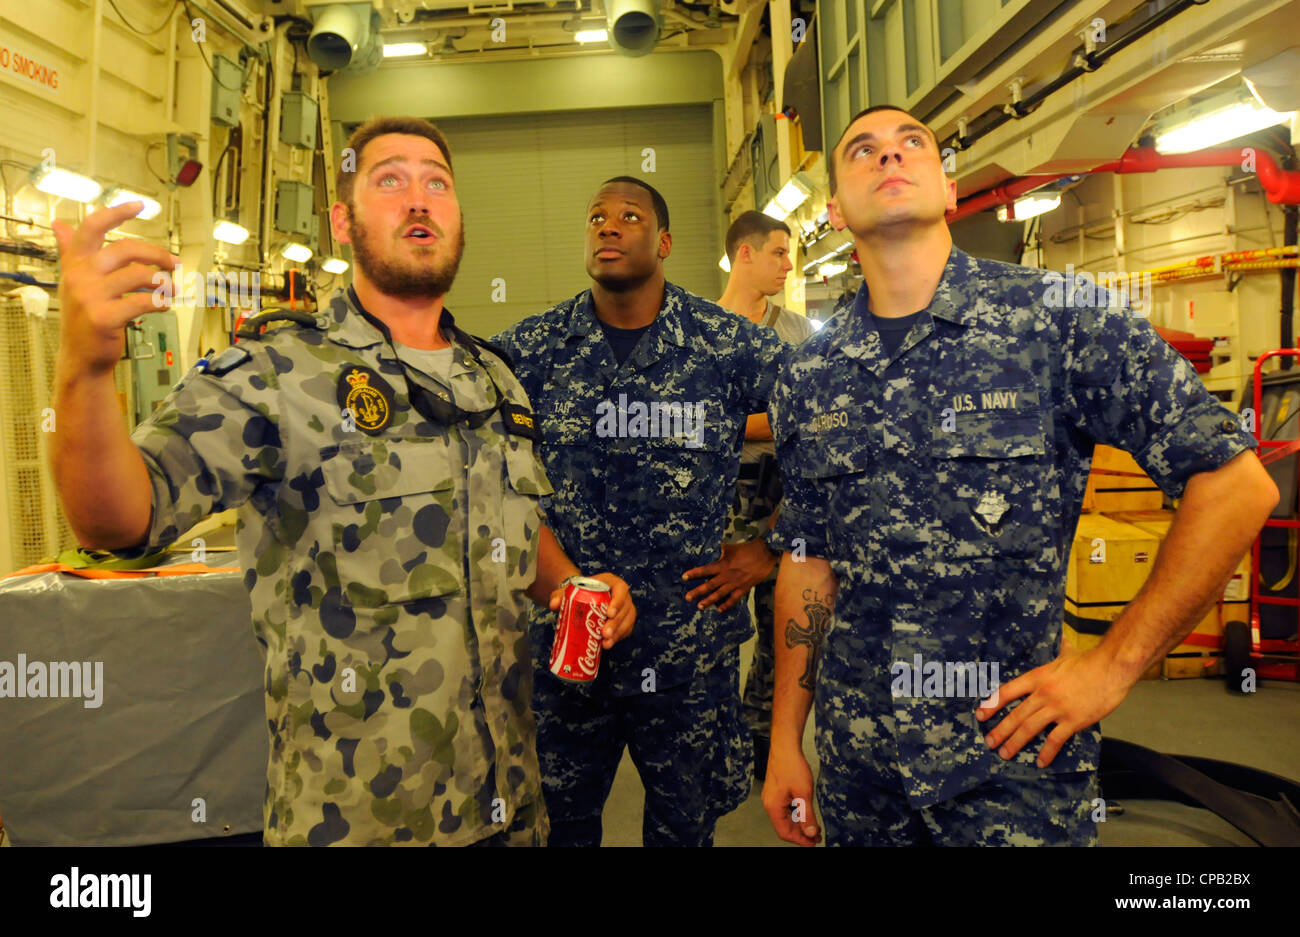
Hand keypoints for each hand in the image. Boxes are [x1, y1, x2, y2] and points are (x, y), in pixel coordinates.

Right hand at [53, 202, 177, 374]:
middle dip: (156, 253)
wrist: (81, 356)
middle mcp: (80, 276)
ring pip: (139, 275)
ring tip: (170, 289)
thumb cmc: (83, 317)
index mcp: (75, 263)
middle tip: (174, 263)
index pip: (92, 227)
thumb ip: (70, 252)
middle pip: (125, 249)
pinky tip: (165, 305)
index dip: (117, 213)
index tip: (139, 205)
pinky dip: (161, 301)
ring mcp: (91, 297)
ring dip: (163, 281)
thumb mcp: (73, 281)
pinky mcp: (104, 317)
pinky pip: (143, 301)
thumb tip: (59, 224)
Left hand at [548, 573, 634, 648]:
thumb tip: (554, 605)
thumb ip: (560, 595)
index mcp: (612, 582)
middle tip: (604, 633)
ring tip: (606, 643)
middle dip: (616, 623)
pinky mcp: (625, 620)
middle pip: (625, 608)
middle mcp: (622, 594)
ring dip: (618, 633)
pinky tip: (608, 644)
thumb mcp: (569, 591)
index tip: (609, 613)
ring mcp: (625, 608)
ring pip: (627, 620)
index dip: (618, 601)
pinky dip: (618, 638)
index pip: (620, 589)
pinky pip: (626, 629)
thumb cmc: (579, 592)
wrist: (584, 598)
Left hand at [680, 538, 776, 611]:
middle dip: (698, 592)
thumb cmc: (748, 548)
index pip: (705, 570)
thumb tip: (716, 550)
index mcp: (723, 564)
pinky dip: (727, 604)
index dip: (694, 573)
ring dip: (709, 600)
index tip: (684, 577)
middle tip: (687, 597)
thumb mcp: (732, 548)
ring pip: (720, 594)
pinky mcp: (744, 588)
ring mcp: (735, 583)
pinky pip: (734, 598)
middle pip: (710, 585)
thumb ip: (722, 552)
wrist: (765, 553)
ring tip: (700, 606)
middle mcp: (727, 575)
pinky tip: (720, 610)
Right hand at [762, 743, 820, 845]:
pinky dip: (795, 814)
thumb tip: (810, 834)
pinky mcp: (776, 791)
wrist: (785, 745)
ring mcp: (771, 797)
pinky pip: (784, 809)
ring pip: (785, 818)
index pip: (785, 832)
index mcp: (773, 807)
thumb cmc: (792, 766)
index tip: (814, 843)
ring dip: (799, 824)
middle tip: (817, 836)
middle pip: (784, 827)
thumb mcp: (803, 793)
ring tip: (814, 826)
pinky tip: (805, 813)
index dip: (800, 840)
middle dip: (801, 833)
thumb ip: (806, 815)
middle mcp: (769, 804)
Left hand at [975, 645, 1136, 766]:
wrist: (1112, 667)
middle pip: (1015, 714)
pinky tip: (1040, 762)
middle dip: (1000, 731)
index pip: (1007, 692)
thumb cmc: (1090, 660)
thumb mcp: (1066, 653)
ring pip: (1030, 728)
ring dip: (1015, 743)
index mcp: (1037, 677)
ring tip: (1004, 754)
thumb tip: (1061, 636)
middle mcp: (1043, 693)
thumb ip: (1059, 649)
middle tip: (989, 742)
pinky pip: (1055, 740)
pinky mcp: (1074, 720)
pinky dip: (1046, 753)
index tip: (981, 715)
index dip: (992, 705)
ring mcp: (1057, 708)